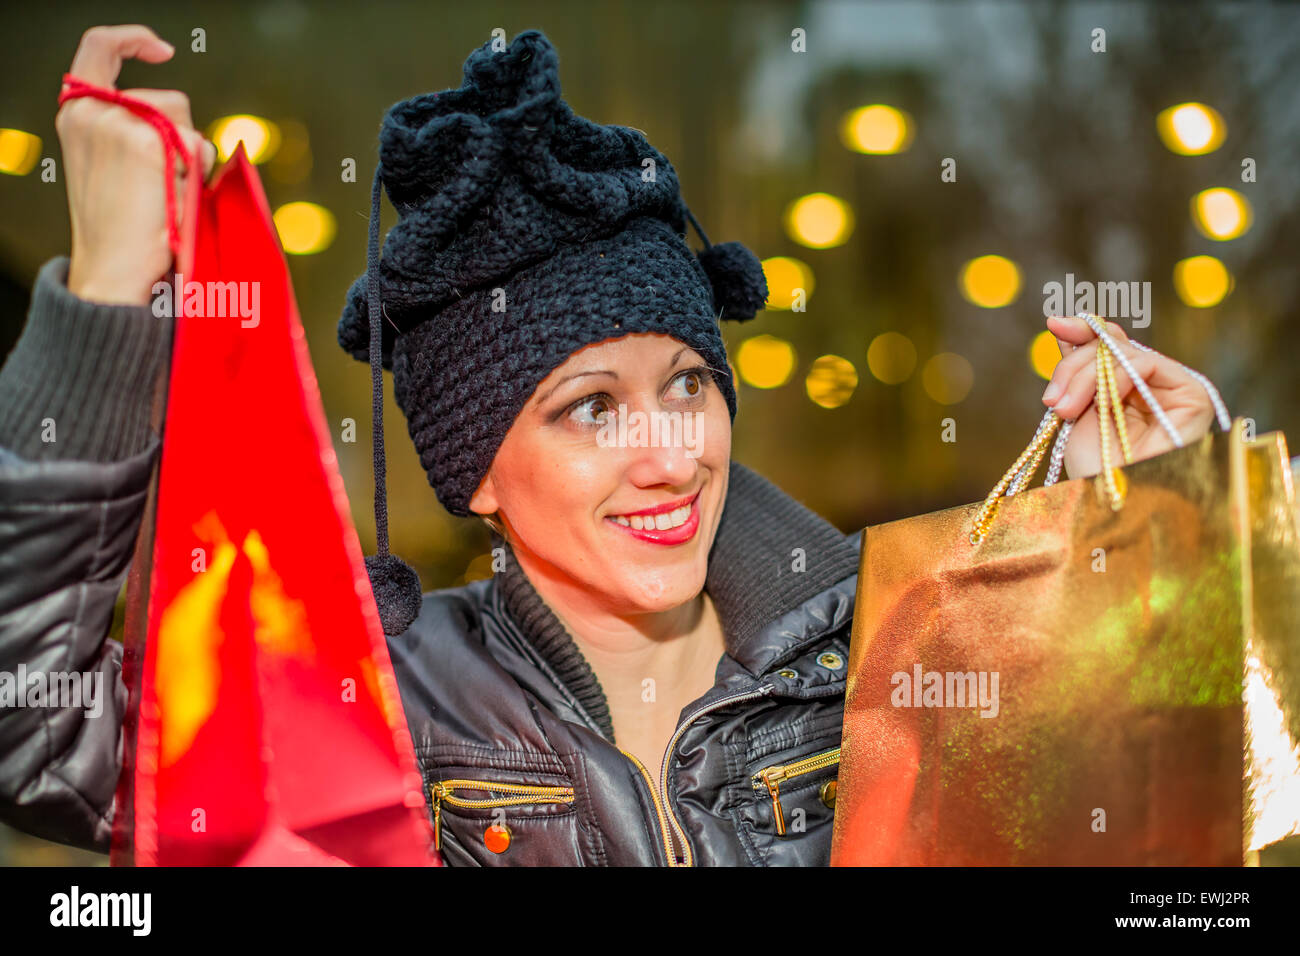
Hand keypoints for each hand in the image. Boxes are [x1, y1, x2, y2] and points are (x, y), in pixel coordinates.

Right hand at [58, 24, 216, 305]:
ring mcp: (120, 123)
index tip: (163, 51)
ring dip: (190, 156)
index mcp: (77, 113)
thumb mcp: (113, 167)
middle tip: (163, 185)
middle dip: (181, 135)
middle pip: (169, 97)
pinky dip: (196, 172)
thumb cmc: (122, 230)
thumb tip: (182, 127)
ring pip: (186, 120)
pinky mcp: (149, 142)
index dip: (133, 40)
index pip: (98, 48)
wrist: (114, 270)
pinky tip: (174, 198)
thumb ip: (131, 132)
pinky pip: (197, 145)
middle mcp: (92, 111)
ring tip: (167, 195)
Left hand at [1042, 315, 1216, 480]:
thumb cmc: (1094, 471)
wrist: (1111, 503)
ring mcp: (1176, 390)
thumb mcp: (1077, 412)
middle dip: (1074, 366)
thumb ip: (1078, 370)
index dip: (1083, 330)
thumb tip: (1062, 324)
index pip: (1110, 346)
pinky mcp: (1193, 396)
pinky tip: (1099, 403)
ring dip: (1085, 376)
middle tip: (1053, 399)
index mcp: (1129, 392)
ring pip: (1124, 353)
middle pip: (1113, 347)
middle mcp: (1156, 388)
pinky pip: (1145, 364)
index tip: (1054, 323)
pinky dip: (1113, 375)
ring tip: (1064, 409)